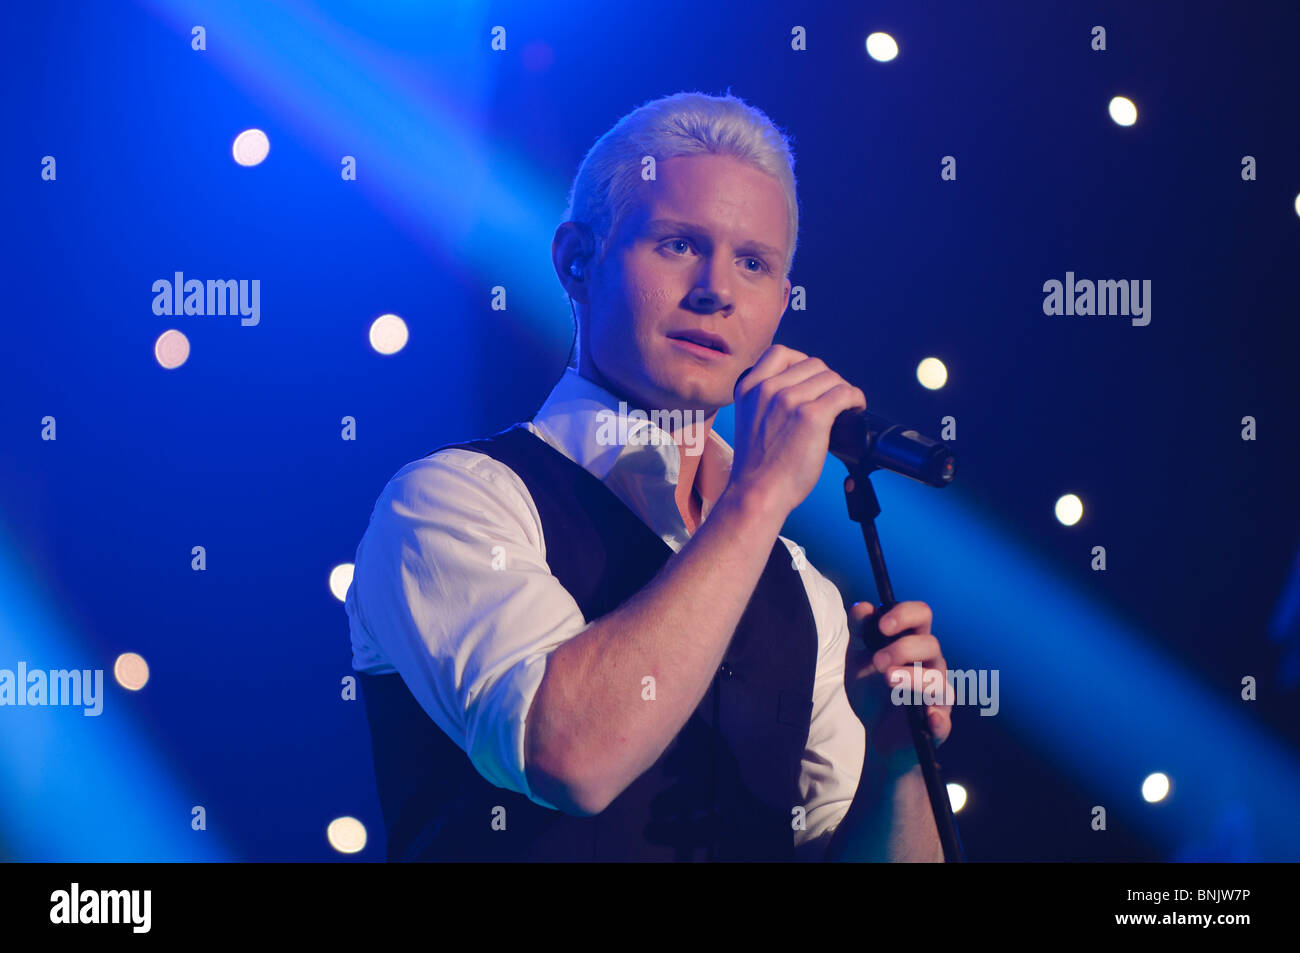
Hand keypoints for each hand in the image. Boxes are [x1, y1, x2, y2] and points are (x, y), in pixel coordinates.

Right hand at [726, 345, 866, 517]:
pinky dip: (855, 399)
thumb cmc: (756, 467)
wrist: (757, 494)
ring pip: (830, 377)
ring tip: (845, 406)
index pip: (780, 353)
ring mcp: (789, 400)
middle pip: (812, 364)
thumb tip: (801, 389)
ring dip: (842, 390)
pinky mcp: (812, 416)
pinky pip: (844, 393)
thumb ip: (766, 399)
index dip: (801, 363)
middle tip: (831, 399)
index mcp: (749, 388)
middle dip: (826, 380)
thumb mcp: (749, 419)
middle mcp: (767, 389)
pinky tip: (855, 409)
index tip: (811, 381)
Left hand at [843, 600, 951, 774]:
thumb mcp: (858, 658)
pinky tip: (927, 717)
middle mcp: (931, 664)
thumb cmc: (871, 689)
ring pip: (937, 679)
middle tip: (877, 661)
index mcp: (913, 643)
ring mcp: (937, 694)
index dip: (905, 615)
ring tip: (888, 679)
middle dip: (903, 649)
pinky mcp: (938, 724)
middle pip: (931, 644)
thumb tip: (862, 607)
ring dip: (912, 677)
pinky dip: (936, 719)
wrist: (874, 731)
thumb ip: (859, 632)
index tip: (882, 626)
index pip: (921, 615)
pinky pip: (943, 721)